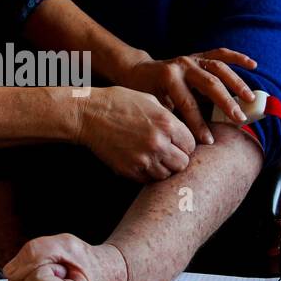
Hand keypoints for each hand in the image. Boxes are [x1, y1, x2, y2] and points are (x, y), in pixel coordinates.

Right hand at [74, 85, 195, 182]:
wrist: (88, 115)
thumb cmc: (118, 103)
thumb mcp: (149, 101)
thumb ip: (169, 118)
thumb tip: (182, 131)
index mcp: (167, 124)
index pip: (191, 145)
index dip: (184, 144)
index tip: (176, 143)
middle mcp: (159, 144)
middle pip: (183, 163)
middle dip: (177, 158)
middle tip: (167, 152)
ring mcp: (144, 159)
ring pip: (167, 174)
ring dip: (162, 167)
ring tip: (152, 157)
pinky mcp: (129, 170)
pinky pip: (148, 179)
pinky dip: (147, 173)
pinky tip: (140, 161)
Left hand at [122, 48, 257, 145]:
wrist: (136, 71)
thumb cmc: (144, 92)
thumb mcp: (152, 106)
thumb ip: (170, 116)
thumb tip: (184, 138)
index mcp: (169, 77)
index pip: (188, 104)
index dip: (199, 124)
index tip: (209, 141)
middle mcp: (182, 65)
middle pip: (210, 84)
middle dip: (226, 103)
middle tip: (239, 119)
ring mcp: (191, 58)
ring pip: (219, 68)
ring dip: (237, 83)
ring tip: (249, 98)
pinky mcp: (198, 55)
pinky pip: (220, 53)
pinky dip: (237, 57)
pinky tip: (252, 65)